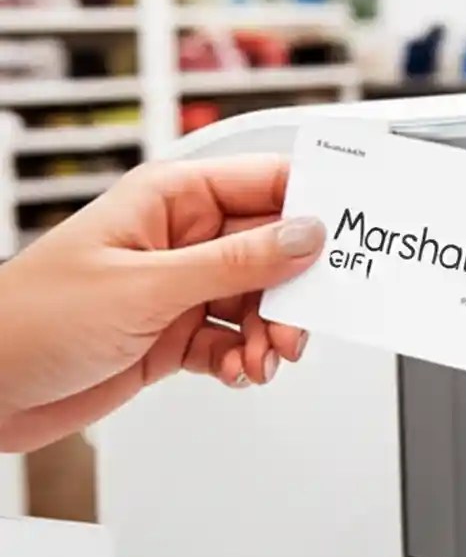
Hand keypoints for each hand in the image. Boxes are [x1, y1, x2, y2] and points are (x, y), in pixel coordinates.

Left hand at [0, 155, 324, 451]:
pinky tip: (235, 371)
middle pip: (272, 251)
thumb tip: (303, 235)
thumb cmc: (29, 320)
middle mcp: (181, 239)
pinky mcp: (174, 332)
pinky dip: (243, 359)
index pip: (264, 185)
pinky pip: (234, 339)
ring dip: (268, 335)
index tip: (344, 239)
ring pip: (258, 302)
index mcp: (170, 199)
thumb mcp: (146, 286)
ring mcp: (179, 287)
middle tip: (294, 326)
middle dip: (291, 293)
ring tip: (260, 358)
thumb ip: (235, 262)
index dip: (310, 206)